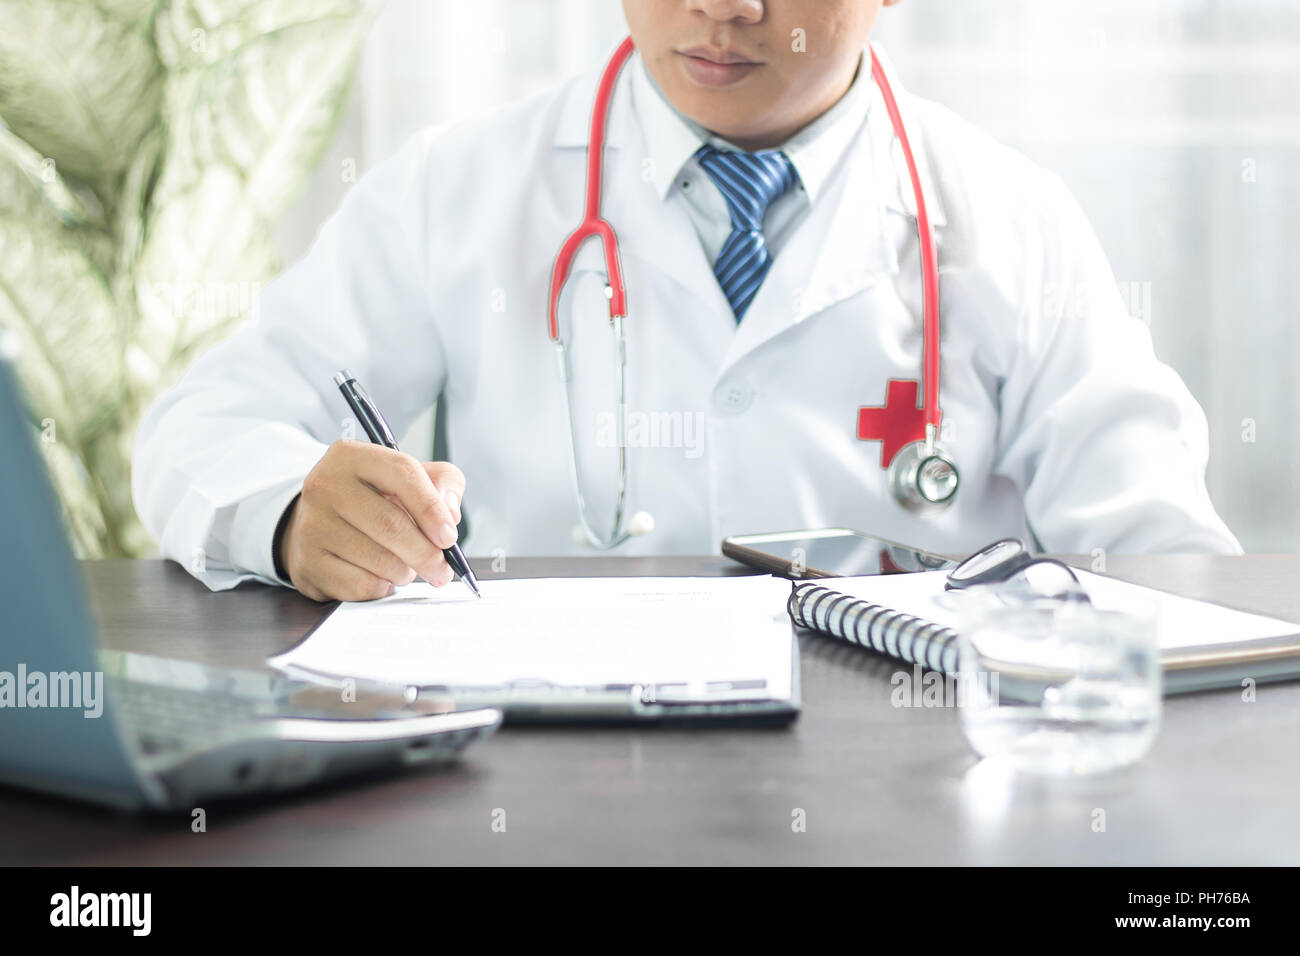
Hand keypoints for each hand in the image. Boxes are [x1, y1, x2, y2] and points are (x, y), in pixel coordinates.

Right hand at [278, 441, 465, 601]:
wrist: (323, 525)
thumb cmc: (375, 500)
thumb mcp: (411, 478)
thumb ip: (443, 484)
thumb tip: (450, 515)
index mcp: (352, 456)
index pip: (402, 474)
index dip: (432, 508)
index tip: (449, 537)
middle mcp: (325, 485)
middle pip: (390, 524)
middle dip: (426, 554)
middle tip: (442, 570)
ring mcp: (312, 524)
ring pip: (378, 559)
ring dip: (405, 572)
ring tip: (407, 567)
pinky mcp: (308, 562)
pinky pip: (360, 584)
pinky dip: (381, 586)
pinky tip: (379, 575)